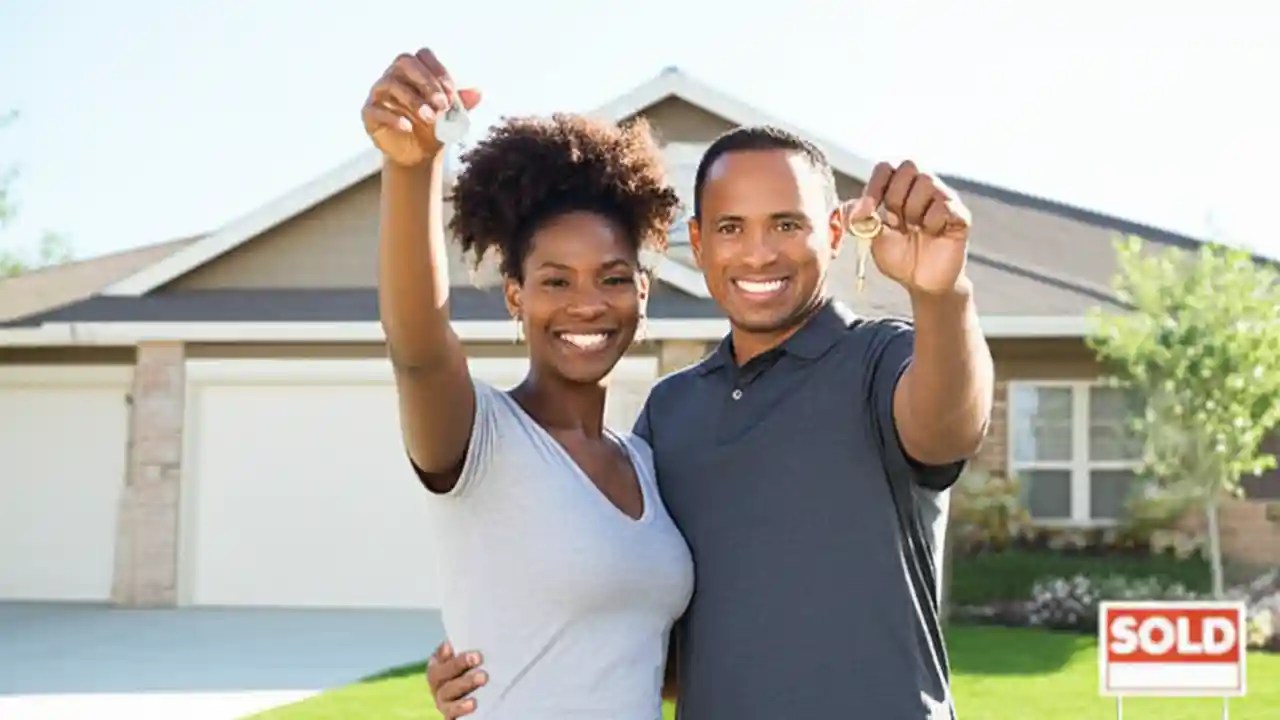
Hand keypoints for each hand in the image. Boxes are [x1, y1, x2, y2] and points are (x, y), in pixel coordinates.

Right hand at [361, 48, 481, 167]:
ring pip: (390, 84)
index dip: (439, 72)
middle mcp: (394, 76)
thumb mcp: (453, 116)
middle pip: (404, 62)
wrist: (419, 155)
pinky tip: (409, 127)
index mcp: (414, 70)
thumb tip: (478, 92)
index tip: (453, 95)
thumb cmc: (435, 128)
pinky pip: (376, 109)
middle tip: (443, 104)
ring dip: (413, 100)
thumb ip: (463, 103)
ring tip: (431, 118)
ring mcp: (378, 93)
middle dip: (425, 81)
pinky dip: (394, 117)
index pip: (423, 56)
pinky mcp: (369, 113)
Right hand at [425, 640, 487, 718]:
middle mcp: (439, 685)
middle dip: (459, 664)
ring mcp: (444, 703)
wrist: (486, 707)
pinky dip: (461, 709)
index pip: (438, 658)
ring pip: (448, 693)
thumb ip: (473, 649)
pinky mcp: (452, 717)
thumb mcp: (476, 660)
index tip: (452, 646)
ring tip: (483, 677)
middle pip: (441, 673)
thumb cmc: (481, 673)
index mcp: (440, 667)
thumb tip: (483, 624)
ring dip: (464, 683)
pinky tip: (473, 704)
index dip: (443, 652)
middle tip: (478, 657)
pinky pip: (453, 714)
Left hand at [842, 160, 972, 294]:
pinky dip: (932, 222)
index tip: (869, 208)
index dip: (875, 184)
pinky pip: (944, 204)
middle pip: (909, 166)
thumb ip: (861, 218)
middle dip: (896, 195)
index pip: (886, 167)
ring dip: (913, 210)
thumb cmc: (898, 257)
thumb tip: (860, 206)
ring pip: (927, 182)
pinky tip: (933, 233)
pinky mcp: (960, 215)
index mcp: (899, 189)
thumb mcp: (872, 237)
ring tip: (915, 229)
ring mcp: (944, 199)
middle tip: (897, 220)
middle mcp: (923, 188)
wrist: (921, 283)